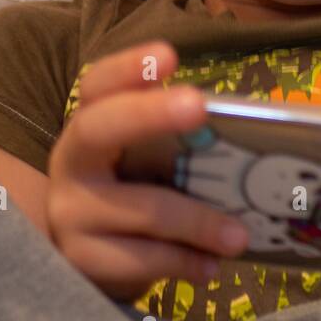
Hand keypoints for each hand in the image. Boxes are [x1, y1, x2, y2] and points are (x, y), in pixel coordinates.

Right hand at [45, 40, 248, 300]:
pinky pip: (143, 259)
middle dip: (148, 113)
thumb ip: (177, 145)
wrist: (90, 263)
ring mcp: (70, 213)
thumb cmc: (133, 196)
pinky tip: (211, 265)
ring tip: (240, 235)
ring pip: (142, 209)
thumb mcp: (145, 164)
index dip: (128, 67)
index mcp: (91, 126)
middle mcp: (71, 163)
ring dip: (199, 221)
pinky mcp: (82, 261)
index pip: (98, 85)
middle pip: (99, 127)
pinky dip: (185, 262)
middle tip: (198, 105)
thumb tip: (251, 134)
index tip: (169, 55)